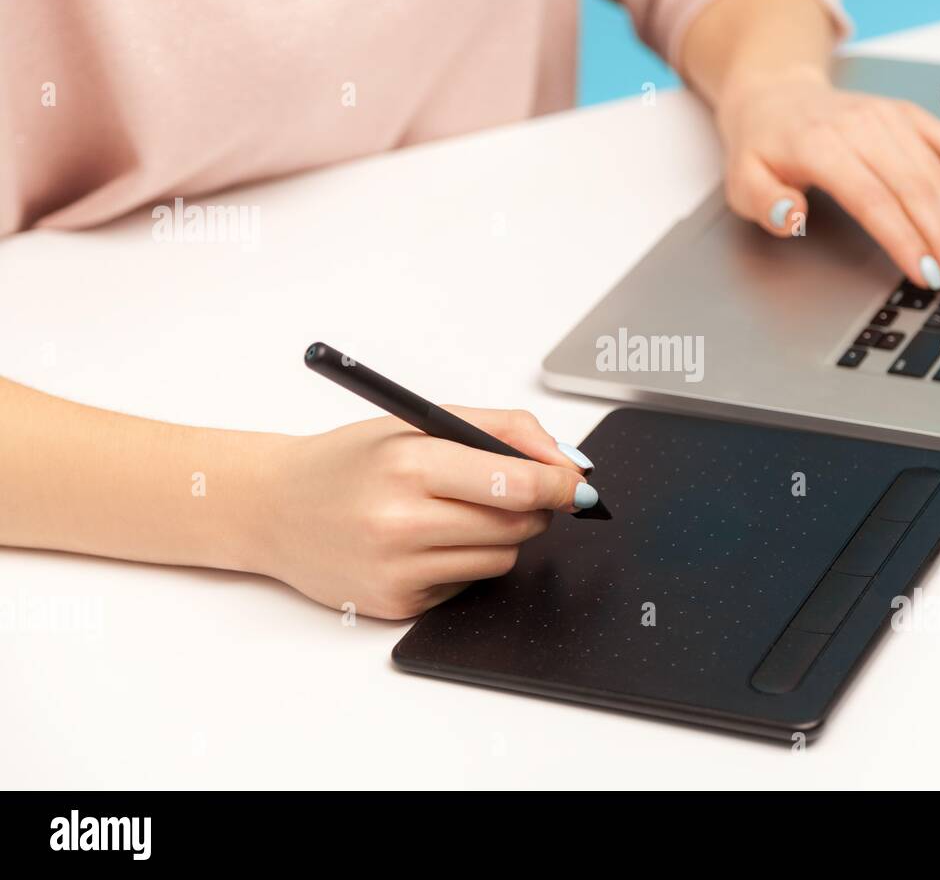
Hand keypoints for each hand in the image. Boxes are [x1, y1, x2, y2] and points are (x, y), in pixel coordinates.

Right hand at [253, 408, 595, 618]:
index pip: (517, 483)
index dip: (561, 485)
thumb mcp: (421, 422)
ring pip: (501, 559)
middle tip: (517, 491)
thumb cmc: (351, 461)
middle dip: (534, 508)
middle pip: (518, 526)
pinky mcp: (397, 604)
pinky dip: (465, 562)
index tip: (578, 483)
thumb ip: (503, 430)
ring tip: (457, 511)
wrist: (274, 508)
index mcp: (411, 464)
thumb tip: (569, 462)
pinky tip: (426, 541)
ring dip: (501, 536)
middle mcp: (401, 521)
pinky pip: (468, 584)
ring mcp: (398, 569)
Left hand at [715, 65, 939, 292]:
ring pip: (936, 172)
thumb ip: (762, 203)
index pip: (873, 201)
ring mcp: (889, 117)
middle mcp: (862, 127)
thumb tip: (791, 216)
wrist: (775, 96)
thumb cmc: (760, 148)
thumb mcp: (740, 182)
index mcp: (820, 146)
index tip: (926, 275)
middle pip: (914, 189)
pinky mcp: (908, 114)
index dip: (904, 240)